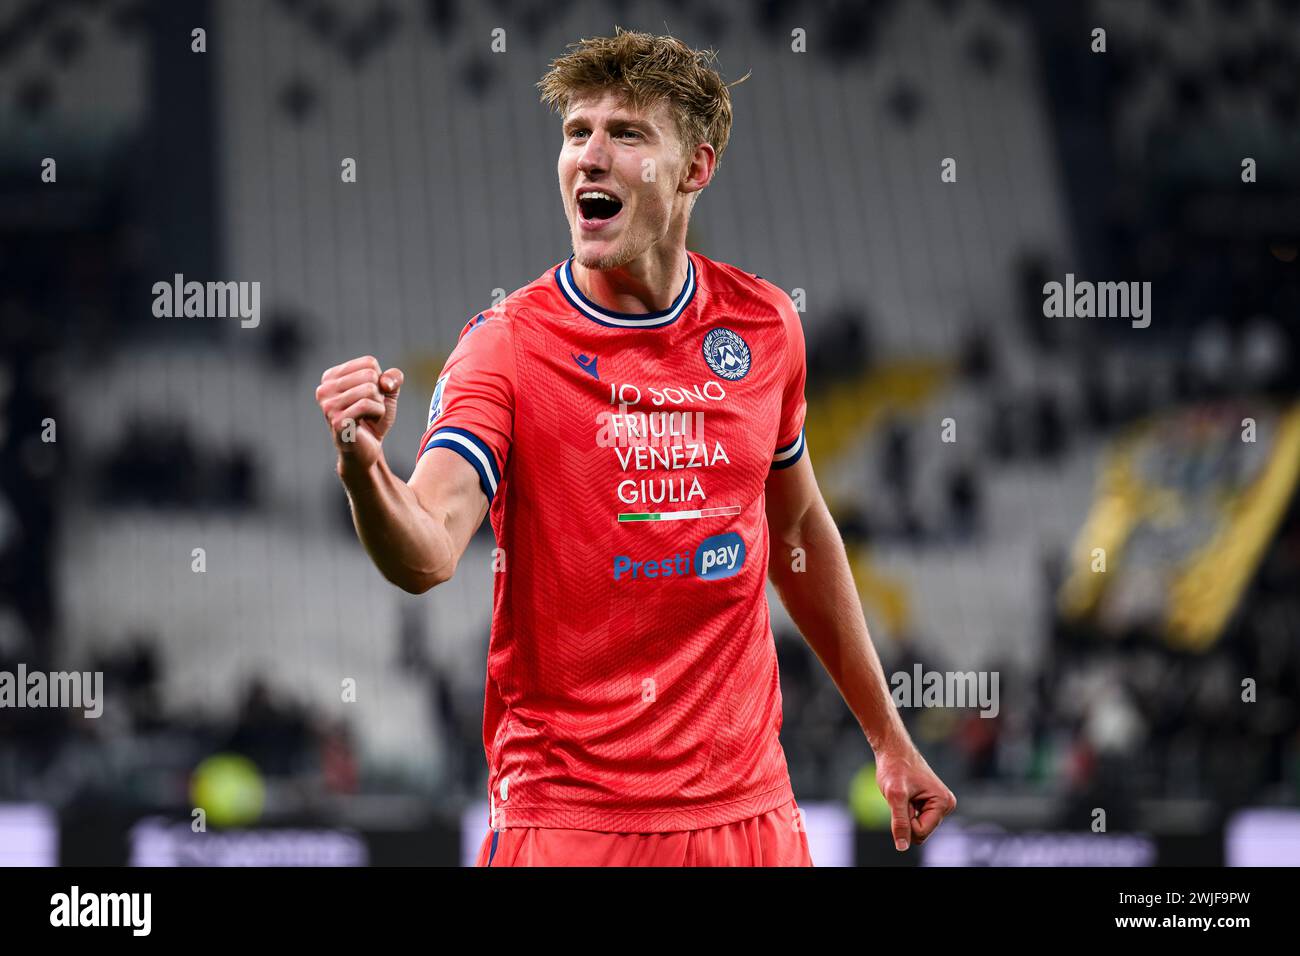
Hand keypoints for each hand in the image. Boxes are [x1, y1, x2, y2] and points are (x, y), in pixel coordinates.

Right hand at [316, 356, 403, 470]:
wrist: (367, 450)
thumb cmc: (373, 420)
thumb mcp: (387, 393)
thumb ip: (393, 378)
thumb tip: (385, 382)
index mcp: (331, 377)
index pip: (368, 363)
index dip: (379, 381)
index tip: (370, 397)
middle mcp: (324, 389)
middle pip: (370, 374)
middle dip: (379, 394)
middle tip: (370, 410)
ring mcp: (328, 405)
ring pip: (369, 389)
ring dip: (379, 405)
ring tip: (370, 417)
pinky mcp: (337, 421)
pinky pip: (367, 405)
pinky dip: (378, 413)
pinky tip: (370, 422)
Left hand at [874, 743, 956, 851]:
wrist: (893, 750)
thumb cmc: (895, 767)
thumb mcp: (894, 795)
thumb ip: (900, 822)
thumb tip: (902, 847)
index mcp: (943, 802)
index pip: (921, 832)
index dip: (905, 821)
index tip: (901, 800)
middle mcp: (945, 805)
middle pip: (921, 832)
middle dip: (906, 818)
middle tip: (902, 797)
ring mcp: (939, 805)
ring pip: (917, 827)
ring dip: (905, 814)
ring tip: (904, 795)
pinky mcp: (931, 804)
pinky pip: (916, 820)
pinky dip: (906, 811)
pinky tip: (906, 795)